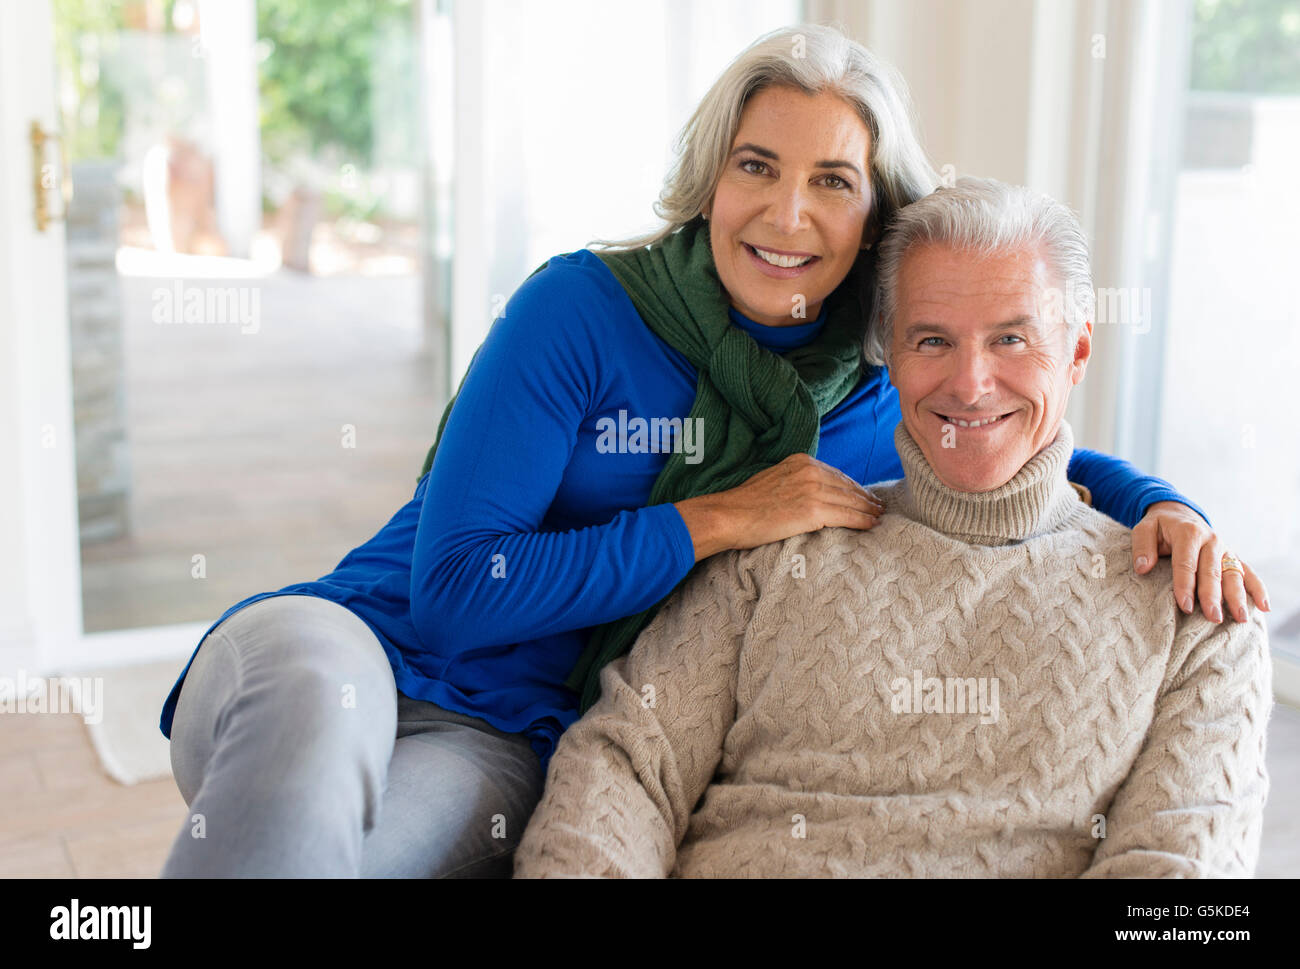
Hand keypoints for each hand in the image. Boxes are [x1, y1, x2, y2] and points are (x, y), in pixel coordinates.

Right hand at [673, 453, 884, 560]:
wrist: (729, 515)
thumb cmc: (745, 504)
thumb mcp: (773, 480)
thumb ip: (795, 482)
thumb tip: (810, 494)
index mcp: (801, 462)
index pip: (836, 474)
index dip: (854, 486)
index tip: (865, 495)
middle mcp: (810, 471)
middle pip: (847, 486)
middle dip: (865, 497)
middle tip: (879, 506)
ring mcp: (813, 490)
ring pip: (851, 501)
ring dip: (868, 510)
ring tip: (879, 517)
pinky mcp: (813, 511)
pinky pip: (847, 516)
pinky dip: (862, 521)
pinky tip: (872, 525)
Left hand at [1132, 501, 1269, 622]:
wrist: (1179, 514)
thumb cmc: (1159, 527)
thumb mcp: (1144, 528)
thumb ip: (1142, 546)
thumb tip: (1142, 568)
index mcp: (1189, 533)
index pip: (1186, 563)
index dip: (1185, 585)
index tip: (1185, 606)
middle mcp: (1211, 540)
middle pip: (1212, 571)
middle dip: (1213, 596)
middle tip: (1213, 617)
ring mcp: (1225, 550)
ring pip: (1233, 574)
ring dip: (1238, 596)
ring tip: (1240, 618)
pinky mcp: (1232, 557)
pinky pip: (1248, 572)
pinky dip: (1258, 588)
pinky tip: (1264, 606)